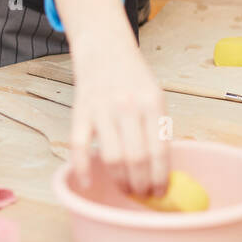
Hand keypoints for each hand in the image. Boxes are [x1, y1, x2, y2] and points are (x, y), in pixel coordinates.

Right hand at [69, 34, 168, 196]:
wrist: (105, 47)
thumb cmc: (133, 76)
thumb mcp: (155, 95)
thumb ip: (157, 126)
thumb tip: (163, 168)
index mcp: (152, 102)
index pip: (160, 150)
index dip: (160, 177)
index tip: (160, 192)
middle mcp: (128, 106)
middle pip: (137, 159)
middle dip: (141, 184)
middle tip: (142, 195)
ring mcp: (103, 109)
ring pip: (112, 157)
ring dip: (119, 180)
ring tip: (125, 188)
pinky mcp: (81, 110)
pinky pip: (79, 146)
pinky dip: (82, 167)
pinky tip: (88, 181)